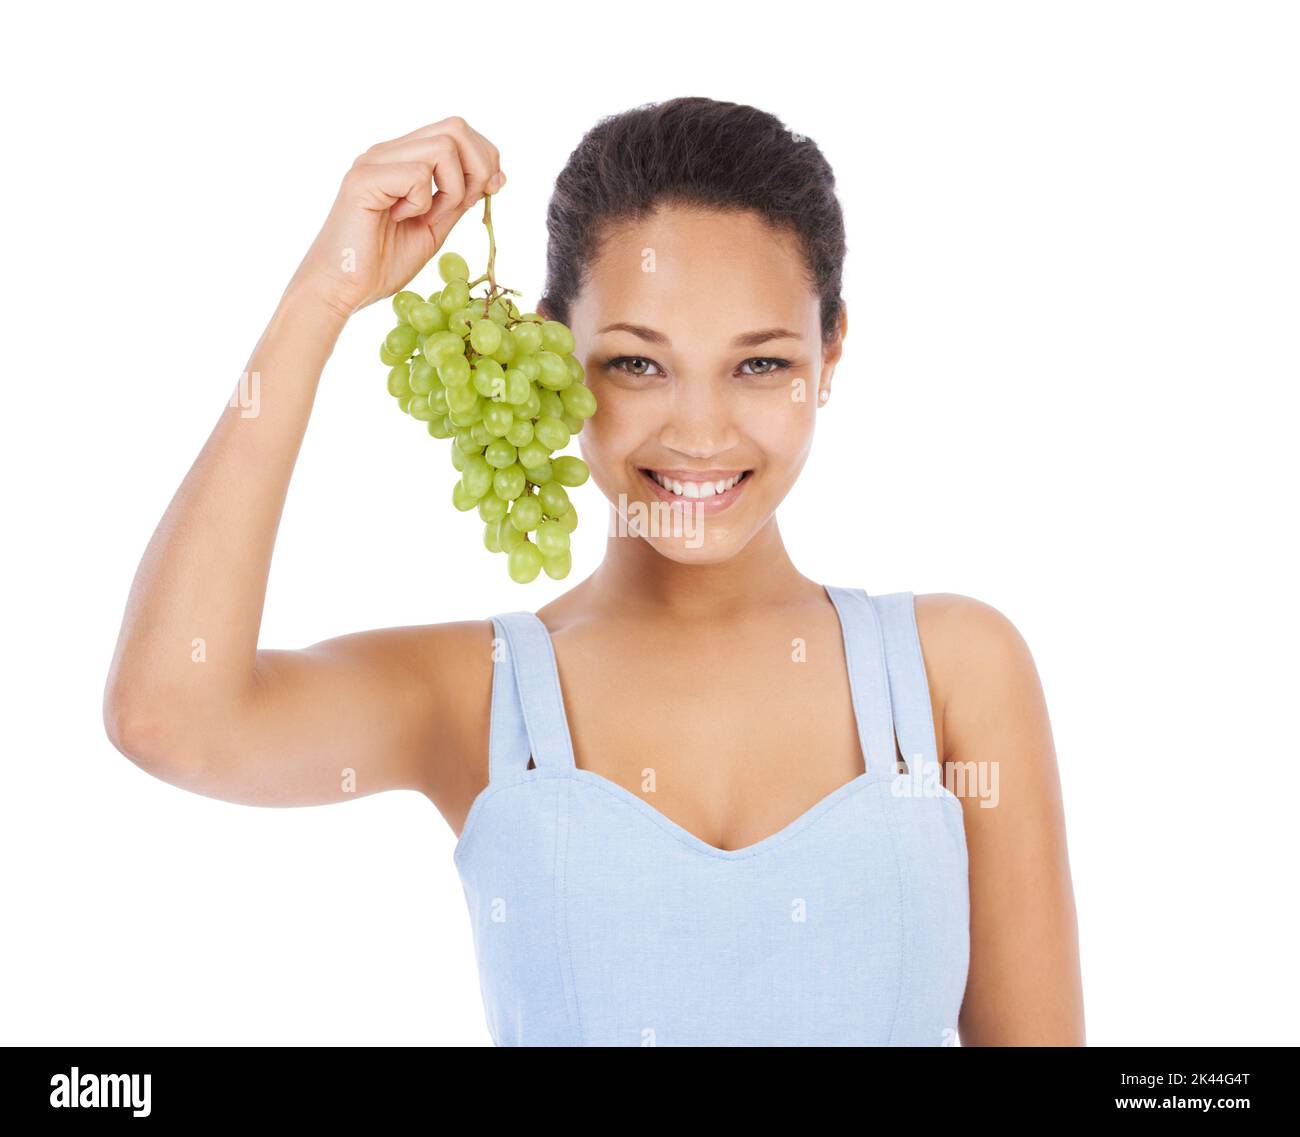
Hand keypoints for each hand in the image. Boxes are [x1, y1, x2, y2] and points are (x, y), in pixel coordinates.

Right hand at [287, 116, 503, 320]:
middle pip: (456, 127)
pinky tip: (400, 219)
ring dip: (452, 189)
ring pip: (443, 147)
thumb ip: (457, 201)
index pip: (457, 131)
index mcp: (403, 160)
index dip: (485, 157)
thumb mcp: (433, 229)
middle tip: (467, 204)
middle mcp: (388, 152)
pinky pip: (418, 174)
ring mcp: (374, 161)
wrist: (341, 290)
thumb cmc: (380, 264)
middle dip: (479, 167)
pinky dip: (422, 202)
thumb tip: (492, 177)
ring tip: (428, 217)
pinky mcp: (364, 179)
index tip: (493, 189)